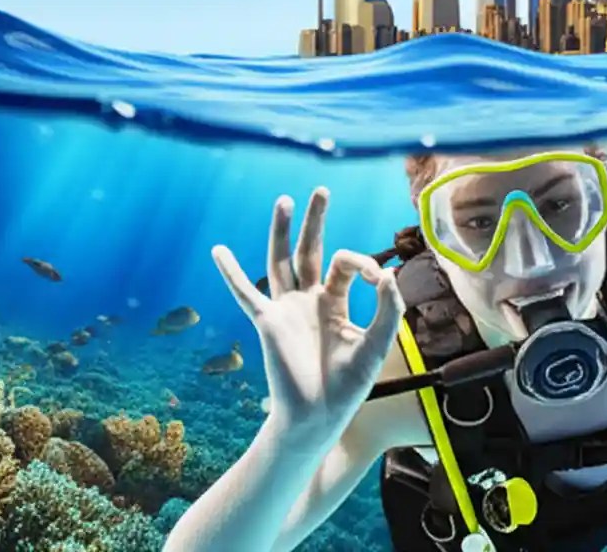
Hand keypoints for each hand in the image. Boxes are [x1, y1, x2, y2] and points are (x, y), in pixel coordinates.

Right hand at [211, 187, 404, 449]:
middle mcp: (309, 301)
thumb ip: (388, 309)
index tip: (376, 277)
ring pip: (281, 261)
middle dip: (316, 221)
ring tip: (284, 199)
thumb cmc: (348, 386)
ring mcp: (287, 309)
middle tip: (321, 190)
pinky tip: (219, 251)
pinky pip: (246, 293)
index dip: (362, 262)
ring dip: (281, 231)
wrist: (318, 416)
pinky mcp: (268, 323)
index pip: (346, 266)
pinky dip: (232, 273)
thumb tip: (387, 273)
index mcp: (336, 303)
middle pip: (310, 251)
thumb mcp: (377, 344)